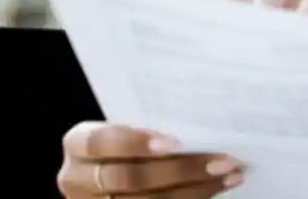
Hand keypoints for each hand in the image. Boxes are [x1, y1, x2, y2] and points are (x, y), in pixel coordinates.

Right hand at [57, 122, 243, 197]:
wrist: (104, 173)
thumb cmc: (123, 139)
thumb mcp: (123, 127)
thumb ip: (146, 125)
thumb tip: (199, 118)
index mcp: (78, 144)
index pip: (101, 142)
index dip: (135, 143)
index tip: (174, 142)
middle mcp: (77, 179)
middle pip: (129, 178)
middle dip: (180, 170)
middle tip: (222, 160)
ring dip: (195, 189)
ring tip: (229, 175)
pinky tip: (216, 188)